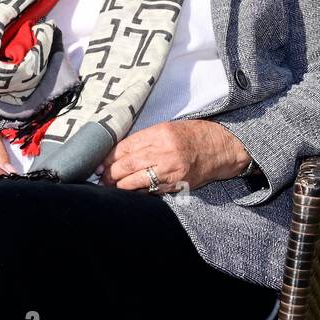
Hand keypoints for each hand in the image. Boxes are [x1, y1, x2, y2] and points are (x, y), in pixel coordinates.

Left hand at [98, 119, 250, 193]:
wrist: (221, 147)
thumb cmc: (194, 135)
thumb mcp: (168, 128)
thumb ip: (145, 139)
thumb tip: (118, 152)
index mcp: (160, 133)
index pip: (126, 147)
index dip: (108, 157)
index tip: (98, 163)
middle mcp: (164, 151)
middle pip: (127, 165)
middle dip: (110, 173)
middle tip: (101, 177)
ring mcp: (171, 169)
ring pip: (135, 180)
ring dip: (119, 185)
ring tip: (110, 186)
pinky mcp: (177, 184)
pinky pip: (151, 190)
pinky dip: (137, 192)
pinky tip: (129, 192)